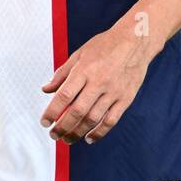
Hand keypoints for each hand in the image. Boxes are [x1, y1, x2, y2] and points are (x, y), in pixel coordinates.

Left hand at [39, 19, 154, 144]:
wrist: (135, 41)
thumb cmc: (104, 46)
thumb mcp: (79, 54)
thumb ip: (62, 73)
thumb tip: (46, 90)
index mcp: (84, 70)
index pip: (64, 95)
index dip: (52, 111)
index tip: (44, 122)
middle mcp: (98, 82)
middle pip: (77, 111)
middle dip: (63, 127)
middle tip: (53, 135)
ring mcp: (113, 92)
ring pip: (93, 119)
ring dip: (78, 132)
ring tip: (67, 139)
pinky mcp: (125, 98)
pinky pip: (111, 120)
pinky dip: (99, 132)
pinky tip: (89, 138)